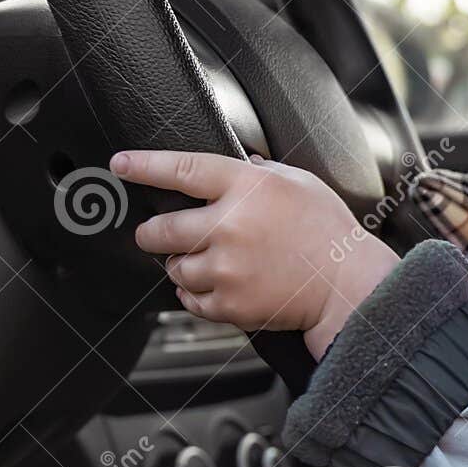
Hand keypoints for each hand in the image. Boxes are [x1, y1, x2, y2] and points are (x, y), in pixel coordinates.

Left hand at [111, 150, 399, 358]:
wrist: (347, 287)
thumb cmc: (330, 233)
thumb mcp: (301, 183)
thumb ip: (263, 171)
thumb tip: (240, 162)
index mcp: (246, 187)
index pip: (179, 170)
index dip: (142, 166)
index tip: (120, 164)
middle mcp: (229, 226)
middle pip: (160, 229)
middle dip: (153, 233)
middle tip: (159, 234)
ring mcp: (226, 268)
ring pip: (173, 268)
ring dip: (183, 265)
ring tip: (213, 263)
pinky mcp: (228, 304)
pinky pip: (189, 300)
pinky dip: (197, 294)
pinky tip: (221, 285)